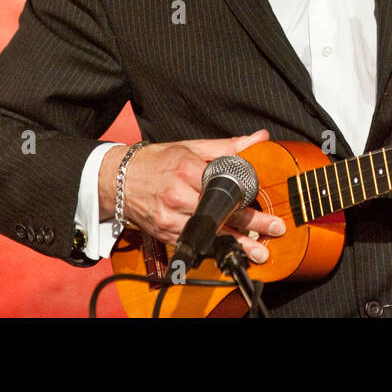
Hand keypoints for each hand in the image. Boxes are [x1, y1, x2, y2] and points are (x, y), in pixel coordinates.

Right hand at [99, 130, 284, 264]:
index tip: (264, 201)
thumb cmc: (157, 161)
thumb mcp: (191, 147)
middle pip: (220, 212)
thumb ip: (227, 146)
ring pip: (209, 233)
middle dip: (250, 223)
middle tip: (274, 228)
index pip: (222, 184)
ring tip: (259, 251)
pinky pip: (194, 243)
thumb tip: (258, 138)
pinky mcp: (165, 233)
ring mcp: (170, 217)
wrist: (117, 179)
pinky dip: (214, 248)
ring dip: (236, 243)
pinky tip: (231, 253)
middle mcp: (177, 195)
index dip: (245, 194)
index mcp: (186, 169)